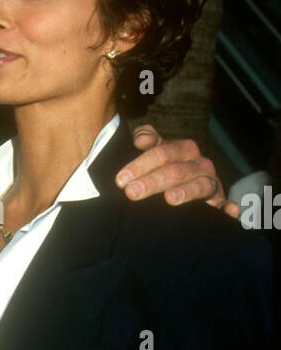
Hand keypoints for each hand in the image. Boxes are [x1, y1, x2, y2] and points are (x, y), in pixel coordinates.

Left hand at [115, 125, 239, 218]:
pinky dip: (227, 208)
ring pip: (199, 186)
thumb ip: (147, 139)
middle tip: (131, 193)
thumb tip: (140, 139)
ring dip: (185, 192)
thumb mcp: (156, 151)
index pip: (161, 153)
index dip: (141, 165)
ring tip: (170, 198)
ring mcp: (211, 183)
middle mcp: (200, 164)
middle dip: (153, 182)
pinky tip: (228, 210)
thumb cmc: (167, 167)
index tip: (121, 180)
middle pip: (176, 171)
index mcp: (183, 149)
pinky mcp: (219, 202)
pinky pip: (224, 204)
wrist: (189, 184)